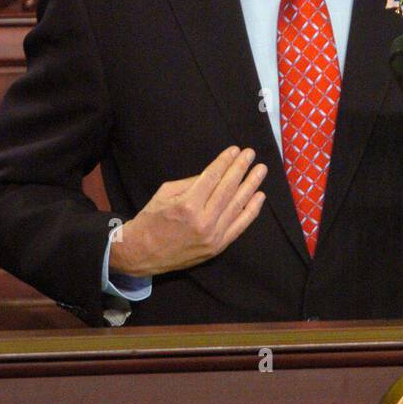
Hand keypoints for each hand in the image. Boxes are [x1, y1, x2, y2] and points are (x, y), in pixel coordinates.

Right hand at [108, 146, 266, 276]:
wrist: (142, 253)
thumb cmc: (151, 219)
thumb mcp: (166, 193)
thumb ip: (192, 182)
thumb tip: (216, 174)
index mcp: (187, 204)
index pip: (213, 177)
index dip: (225, 162)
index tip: (235, 150)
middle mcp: (203, 220)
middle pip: (228, 188)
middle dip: (241, 168)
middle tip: (251, 154)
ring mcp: (213, 236)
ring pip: (237, 206)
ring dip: (251, 186)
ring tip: (260, 170)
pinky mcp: (218, 247)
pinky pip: (239, 226)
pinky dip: (251, 210)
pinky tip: (259, 196)